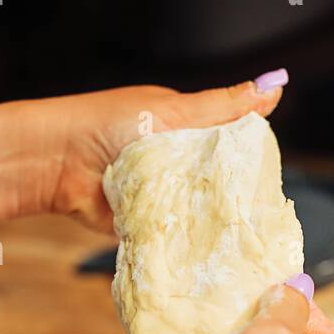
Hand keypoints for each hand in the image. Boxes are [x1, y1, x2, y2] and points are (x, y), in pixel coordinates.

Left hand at [45, 75, 285, 231]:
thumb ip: (223, 107)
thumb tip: (276, 85)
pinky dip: (180, 238)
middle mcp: (172, 159)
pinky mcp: (142, 220)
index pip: (229, 142)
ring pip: (194, 209)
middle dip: (230, 195)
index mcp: (183, 126)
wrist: (57, 162)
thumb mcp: (173, 111)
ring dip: (205, 219)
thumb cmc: (109, 124)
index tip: (272, 177)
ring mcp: (157, 191)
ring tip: (234, 235)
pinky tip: (203, 247)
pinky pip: (169, 232)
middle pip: (214, 180)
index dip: (250, 159)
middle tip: (257, 214)